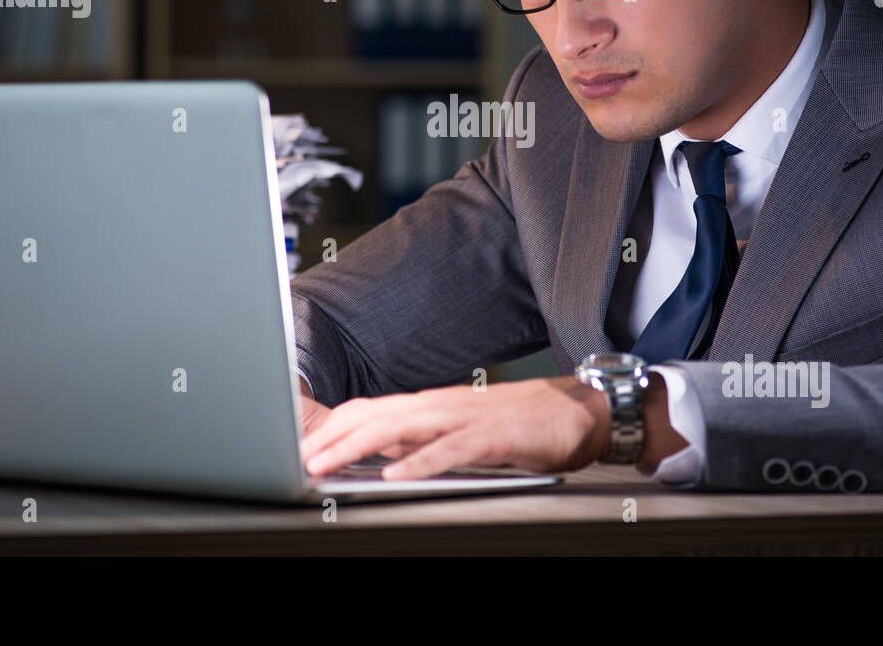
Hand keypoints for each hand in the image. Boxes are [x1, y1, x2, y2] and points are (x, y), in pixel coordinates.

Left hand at [299, 375, 611, 480]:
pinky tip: (394, 476)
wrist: (581, 411)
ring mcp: (466, 418)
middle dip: (333, 439)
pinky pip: (449, 449)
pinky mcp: (492, 436)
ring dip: (359, 447)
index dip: (334, 428)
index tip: (303, 448)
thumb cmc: (525, 424)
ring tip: (328, 465)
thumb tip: (381, 453)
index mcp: (433, 405)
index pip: (372, 410)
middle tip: (301, 460)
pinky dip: (419, 462)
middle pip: (376, 416)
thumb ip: (423, 440)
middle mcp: (442, 405)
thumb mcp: (462, 432)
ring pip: (402, 428)